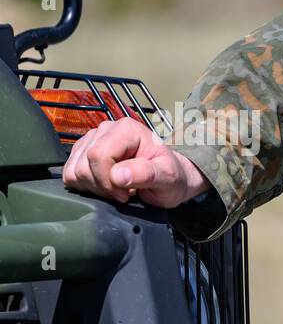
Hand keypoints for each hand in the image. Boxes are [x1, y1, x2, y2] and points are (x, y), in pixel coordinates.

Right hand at [62, 118, 209, 207]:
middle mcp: (106, 129)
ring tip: (116, 189)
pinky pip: (70, 173)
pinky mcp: (83, 152)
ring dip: (93, 187)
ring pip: (73, 170)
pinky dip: (85, 185)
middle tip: (123, 193)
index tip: (126, 194)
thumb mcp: (168, 178)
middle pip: (84, 164)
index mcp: (127, 130)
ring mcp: (92, 139)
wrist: (169, 179)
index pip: (98, 155)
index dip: (108, 181)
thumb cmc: (172, 177)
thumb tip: (117, 175)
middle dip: (102, 186)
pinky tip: (105, 186)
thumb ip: (146, 174)